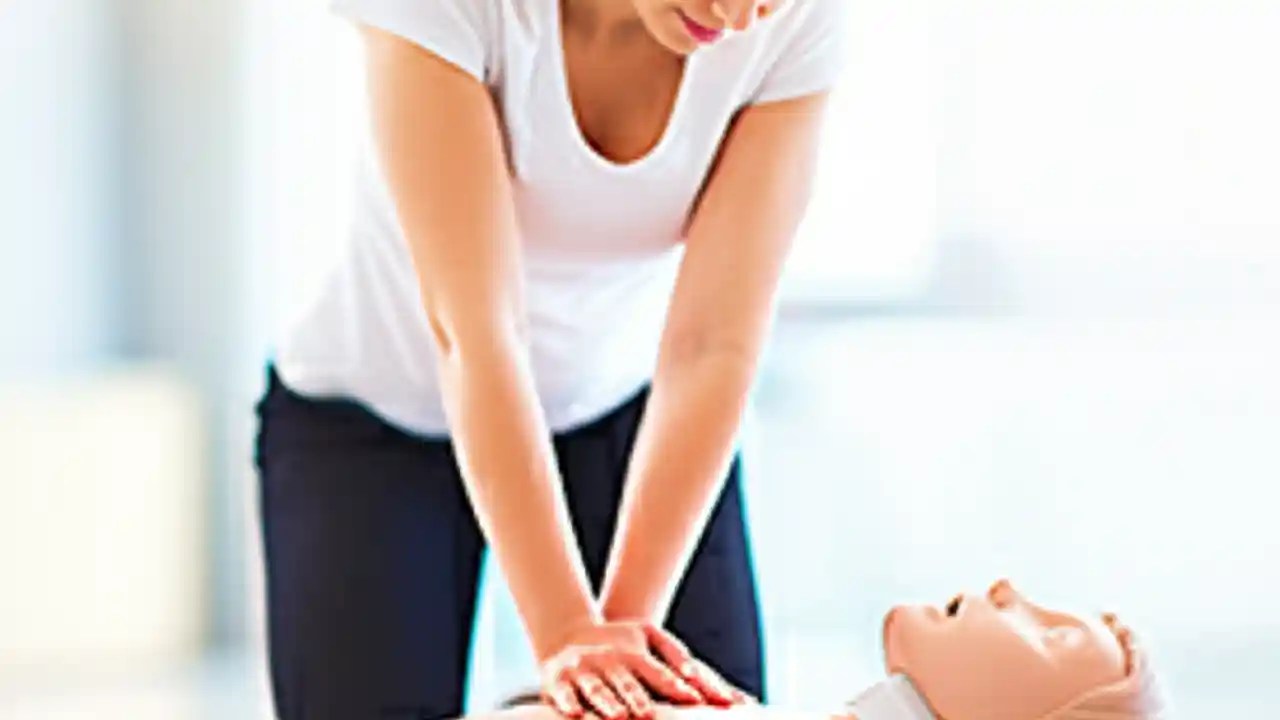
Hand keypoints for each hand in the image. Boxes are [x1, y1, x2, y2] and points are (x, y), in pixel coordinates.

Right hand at [539, 620, 747, 718]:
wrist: (569, 632)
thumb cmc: (619, 641)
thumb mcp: (648, 634)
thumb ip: (676, 653)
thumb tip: (697, 678)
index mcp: (633, 654)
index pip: (658, 673)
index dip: (675, 687)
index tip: (694, 701)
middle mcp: (608, 660)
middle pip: (625, 682)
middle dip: (637, 698)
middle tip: (649, 715)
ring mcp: (582, 669)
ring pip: (596, 688)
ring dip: (607, 703)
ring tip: (619, 717)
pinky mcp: (558, 679)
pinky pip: (563, 693)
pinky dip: (568, 703)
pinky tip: (576, 714)